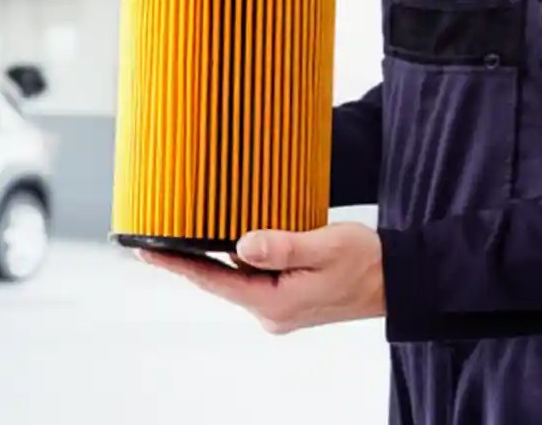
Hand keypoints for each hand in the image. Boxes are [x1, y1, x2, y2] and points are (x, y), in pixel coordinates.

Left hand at [138, 223, 384, 333]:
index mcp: (274, 302)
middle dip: (190, 257)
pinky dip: (239, 259)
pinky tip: (231, 237)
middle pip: (219, 279)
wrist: (397, 281)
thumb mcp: (324, 246)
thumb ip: (282, 246)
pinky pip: (253, 276)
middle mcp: (270, 311)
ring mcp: (278, 307)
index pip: (212, 280)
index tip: (145, 252)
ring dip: (216, 255)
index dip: (176, 264)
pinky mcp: (286, 299)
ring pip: (236, 276)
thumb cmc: (365, 263)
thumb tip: (243, 246)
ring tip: (187, 230)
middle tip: (157, 234)